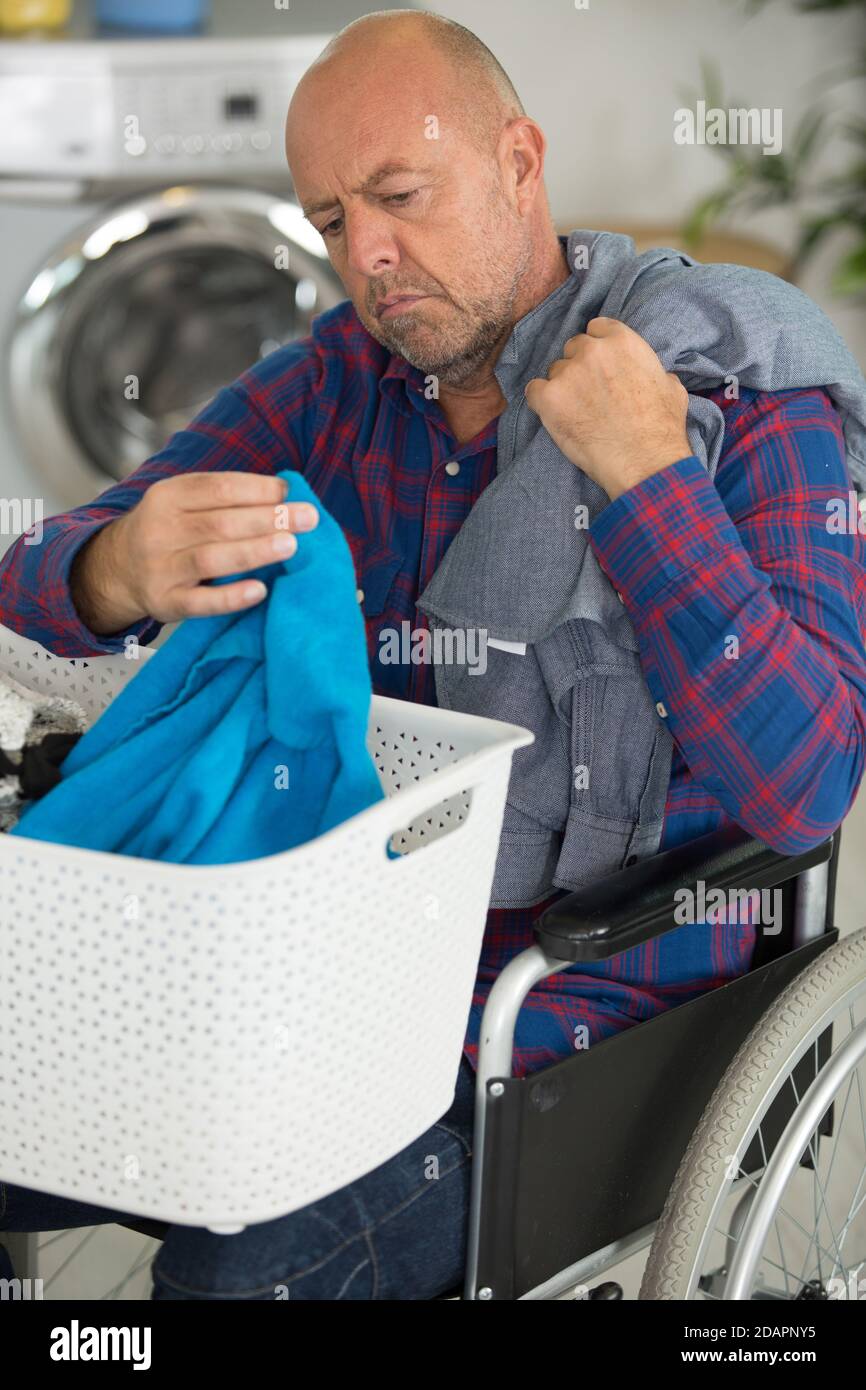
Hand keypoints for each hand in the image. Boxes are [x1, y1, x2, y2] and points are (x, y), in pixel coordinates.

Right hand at [72, 472, 319, 632]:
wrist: (117, 568)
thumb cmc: (169, 531)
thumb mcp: (183, 503)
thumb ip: (223, 498)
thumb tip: (284, 495)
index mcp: (168, 496)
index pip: (217, 488)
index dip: (256, 488)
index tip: (289, 492)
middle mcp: (160, 530)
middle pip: (220, 522)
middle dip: (267, 518)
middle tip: (307, 518)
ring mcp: (161, 568)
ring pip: (211, 558)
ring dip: (254, 551)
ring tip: (291, 545)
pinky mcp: (165, 602)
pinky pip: (200, 602)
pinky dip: (231, 597)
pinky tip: (260, 591)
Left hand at [523, 318, 691, 499]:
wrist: (644, 460)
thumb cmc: (662, 428)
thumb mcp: (671, 387)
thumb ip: (653, 371)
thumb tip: (654, 375)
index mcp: (622, 341)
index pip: (597, 327)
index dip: (597, 346)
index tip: (600, 365)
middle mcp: (592, 350)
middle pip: (573, 347)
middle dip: (579, 366)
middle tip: (588, 392)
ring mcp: (568, 373)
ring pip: (555, 371)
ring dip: (563, 386)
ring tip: (577, 412)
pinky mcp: (548, 398)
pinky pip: (534, 391)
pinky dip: (541, 402)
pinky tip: (555, 416)